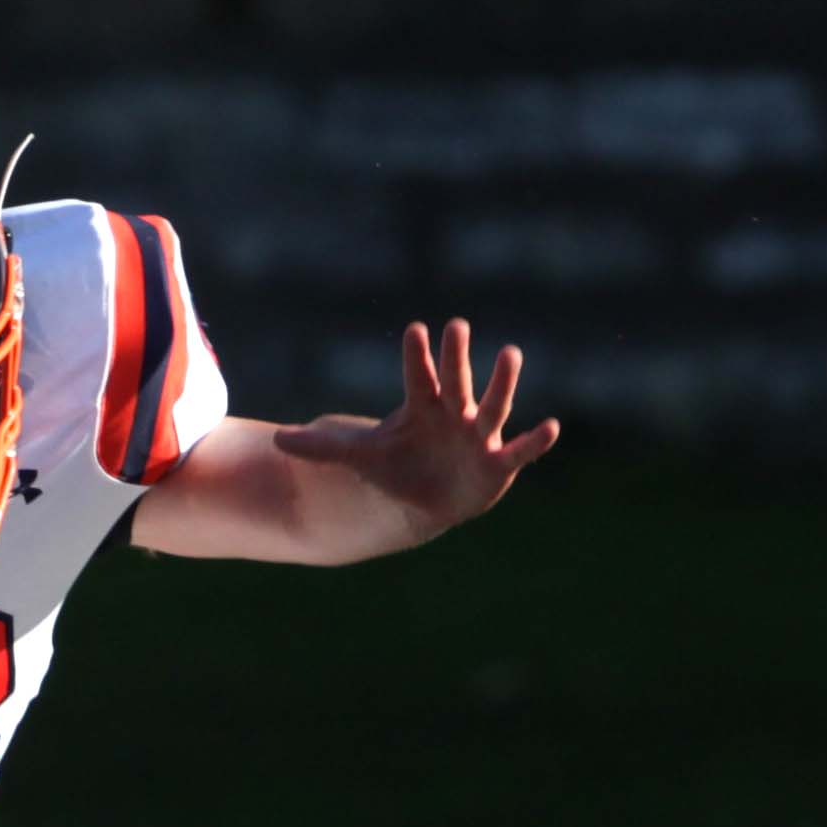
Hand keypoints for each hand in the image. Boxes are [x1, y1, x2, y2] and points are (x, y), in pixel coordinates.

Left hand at [268, 319, 559, 539]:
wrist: (423, 500)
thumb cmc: (393, 469)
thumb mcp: (356, 457)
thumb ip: (320, 446)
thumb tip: (274, 440)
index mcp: (421, 407)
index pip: (418, 377)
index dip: (417, 357)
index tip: (416, 330)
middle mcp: (453, 414)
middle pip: (454, 381)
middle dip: (456, 357)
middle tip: (458, 326)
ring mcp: (478, 437)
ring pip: (492, 404)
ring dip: (501, 381)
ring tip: (511, 353)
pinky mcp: (498, 464)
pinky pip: (520, 450)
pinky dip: (536, 441)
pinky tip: (552, 427)